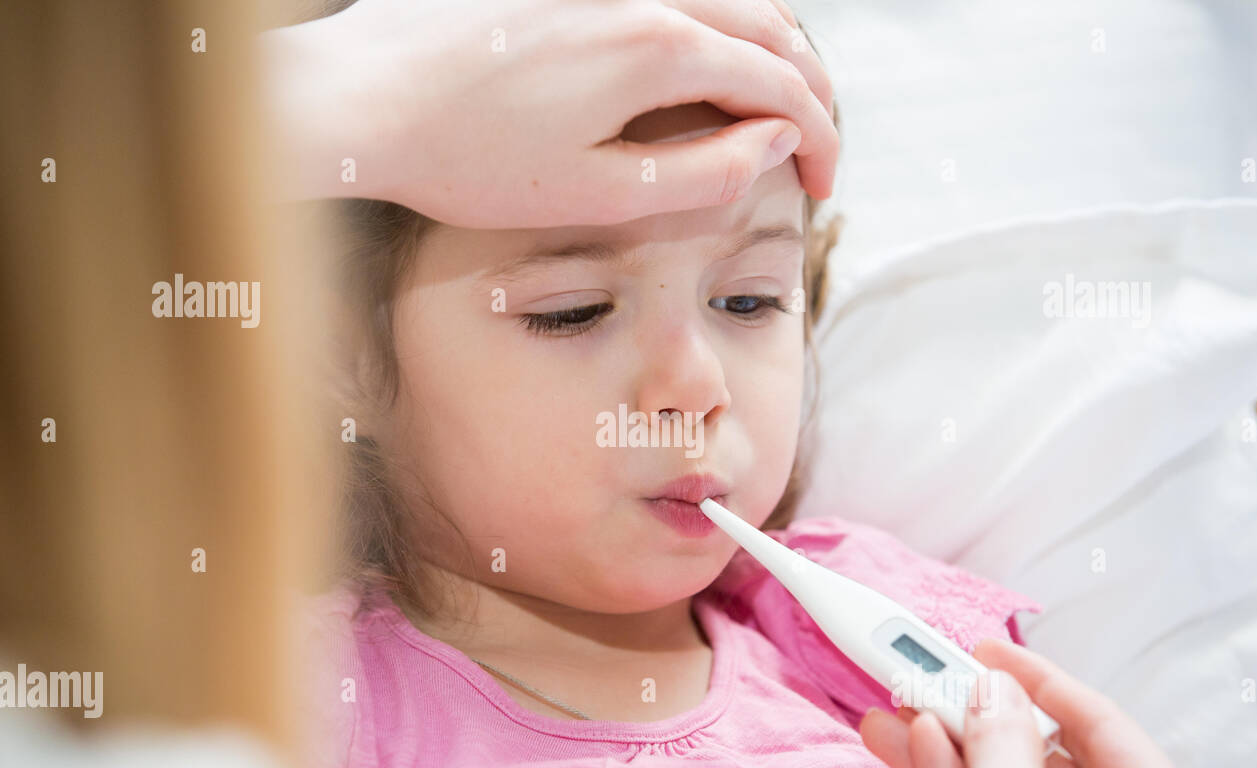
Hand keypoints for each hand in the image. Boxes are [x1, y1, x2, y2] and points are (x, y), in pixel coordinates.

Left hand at [262, 0, 837, 226]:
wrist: (366, 96)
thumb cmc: (469, 159)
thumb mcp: (599, 192)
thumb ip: (703, 170)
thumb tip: (776, 143)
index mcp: (660, 49)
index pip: (782, 85)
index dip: (820, 139)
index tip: (825, 184)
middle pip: (773, 25)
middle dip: (811, 89)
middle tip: (817, 147)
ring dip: (772, 46)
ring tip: (777, 103)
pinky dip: (718, 20)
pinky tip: (711, 58)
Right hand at [859, 637, 1228, 767]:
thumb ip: (999, 737)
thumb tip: (990, 689)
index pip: (1097, 722)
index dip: (1035, 678)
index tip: (984, 649)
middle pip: (1046, 757)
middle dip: (974, 716)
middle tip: (925, 679)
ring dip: (949, 750)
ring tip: (894, 713)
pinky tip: (912, 755)